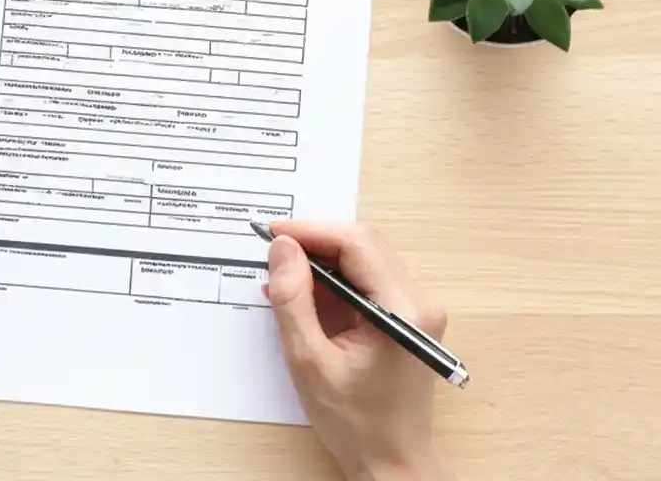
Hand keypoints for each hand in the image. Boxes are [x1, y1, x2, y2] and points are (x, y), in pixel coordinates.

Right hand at [265, 221, 451, 480]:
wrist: (392, 459)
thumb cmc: (356, 422)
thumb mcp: (310, 361)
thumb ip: (293, 300)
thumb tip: (283, 249)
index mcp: (402, 311)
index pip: (357, 244)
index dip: (311, 231)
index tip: (272, 234)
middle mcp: (418, 302)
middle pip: (363, 245)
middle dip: (315, 242)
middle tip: (273, 251)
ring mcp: (416, 308)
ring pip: (364, 259)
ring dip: (322, 260)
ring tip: (282, 276)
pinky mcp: (406, 316)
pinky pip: (367, 280)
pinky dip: (333, 280)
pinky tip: (303, 294)